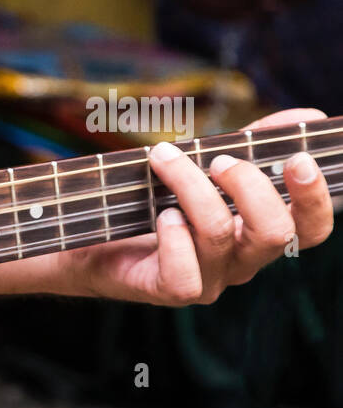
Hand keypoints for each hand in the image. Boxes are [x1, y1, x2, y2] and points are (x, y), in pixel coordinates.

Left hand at [67, 108, 334, 305]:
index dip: (315, 197)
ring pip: (220, 235)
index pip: (311, 229)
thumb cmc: (154, 201)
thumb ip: (253, 144)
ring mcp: (209, 280)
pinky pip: (185, 273)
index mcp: (259, 233)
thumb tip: (309, 116)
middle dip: (249, 186)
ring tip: (164, 160)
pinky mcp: (170, 291)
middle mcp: (242, 262)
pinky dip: (173, 236)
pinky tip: (161, 215)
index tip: (298, 158)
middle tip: (218, 160)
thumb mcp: (206, 167)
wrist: (92, 242)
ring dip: (192, 187)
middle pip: (274, 233)